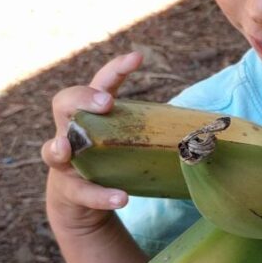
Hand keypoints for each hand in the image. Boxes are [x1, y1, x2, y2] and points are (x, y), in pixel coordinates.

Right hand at [42, 51, 142, 232]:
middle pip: (63, 104)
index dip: (116, 69)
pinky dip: (100, 196)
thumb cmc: (109, 161)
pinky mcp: (68, 191)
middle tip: (104, 102)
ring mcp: (64, 162)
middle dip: (81, 98)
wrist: (80, 203)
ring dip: (60, 147)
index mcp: (91, 114)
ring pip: (52, 150)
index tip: (137, 59)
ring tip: (68, 147)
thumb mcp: (127, 142)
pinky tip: (121, 198)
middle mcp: (70, 132)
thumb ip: (153, 134)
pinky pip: (81, 192)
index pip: (100, 83)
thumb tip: (209, 133)